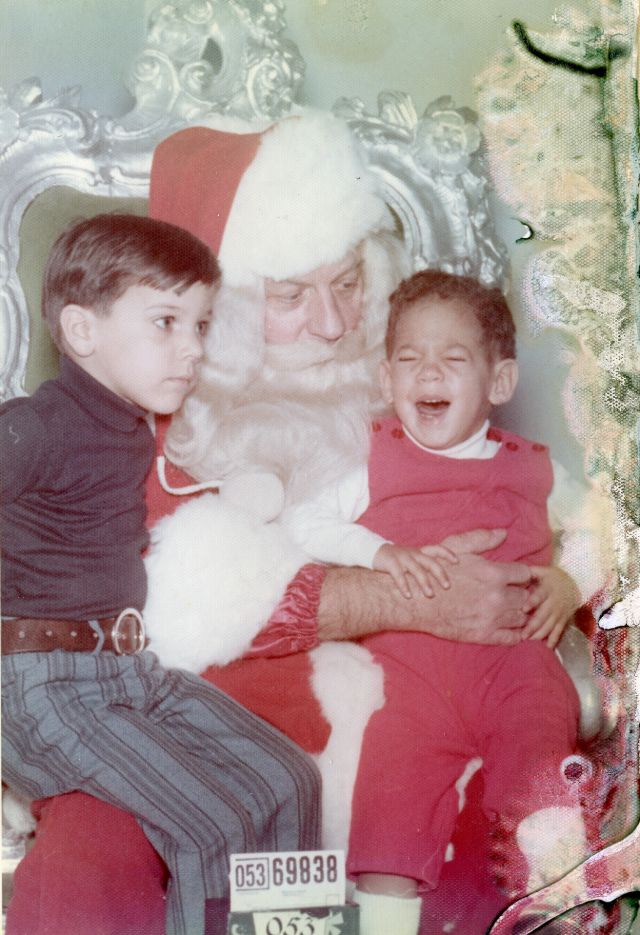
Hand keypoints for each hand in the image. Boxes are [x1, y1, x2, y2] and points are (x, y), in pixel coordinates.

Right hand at [318, 529, 534, 644]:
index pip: (525, 574)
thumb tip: (503, 533)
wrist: (415, 602)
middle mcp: (497, 596)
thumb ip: (481, 540)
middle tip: (514, 594)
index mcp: (493, 573)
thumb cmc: (434, 573)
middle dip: (521, 594)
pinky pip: (512, 637)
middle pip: (526, 596)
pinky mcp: (485, 635)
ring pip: (521, 617)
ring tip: (508, 609)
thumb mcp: (456, 549)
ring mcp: (492, 618)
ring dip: (517, 613)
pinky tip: (508, 627)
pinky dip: (514, 633)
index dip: (522, 575)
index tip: (517, 577)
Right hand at [373, 542, 457, 598]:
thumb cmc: (397, 560)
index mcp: (419, 552)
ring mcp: (402, 557)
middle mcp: (413, 553)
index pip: (437, 549)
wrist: (373, 552)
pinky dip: (403, 585)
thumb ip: (423, 566)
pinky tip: (407, 596)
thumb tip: (441, 581)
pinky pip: (398, 575)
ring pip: (416, 569)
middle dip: (440, 573)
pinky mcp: (390, 562)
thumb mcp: (412, 558)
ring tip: (430, 595)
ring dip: (424, 582)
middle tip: (447, 586)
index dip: (448, 554)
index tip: (457, 562)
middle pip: (430, 562)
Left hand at [522, 566, 580, 648]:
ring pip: (550, 626)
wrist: (574, 584)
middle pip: (543, 615)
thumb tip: (514, 572)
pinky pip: (559, 631)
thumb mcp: (543, 571)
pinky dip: (553, 640)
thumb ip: (529, 572)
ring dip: (540, 634)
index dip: (532, 602)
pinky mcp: (563, 620)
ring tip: (530, 641)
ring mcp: (559, 613)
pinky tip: (547, 648)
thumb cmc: (552, 577)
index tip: (524, 609)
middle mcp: (554, 602)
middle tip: (523, 634)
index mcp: (548, 589)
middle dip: (533, 626)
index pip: (539, 596)